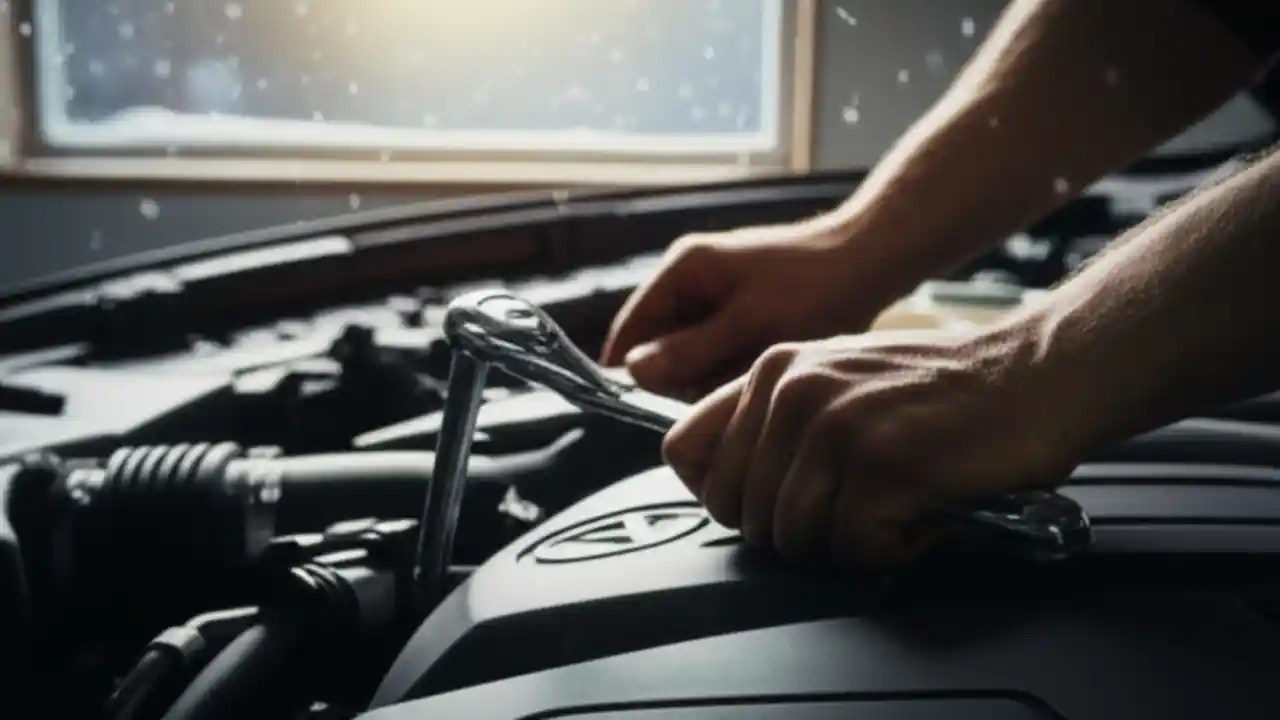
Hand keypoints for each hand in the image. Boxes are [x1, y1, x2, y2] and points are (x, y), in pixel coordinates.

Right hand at [601, 219, 907, 398]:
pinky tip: (763, 367)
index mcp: (682, 271)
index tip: (653, 410)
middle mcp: (689, 279)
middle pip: (659, 347)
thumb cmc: (815, 287)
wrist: (871, 260)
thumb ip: (691, 350)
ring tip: (754, 370)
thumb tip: (633, 372)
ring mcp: (713, 295)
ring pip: (690, 355)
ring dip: (714, 375)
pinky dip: (734, 367)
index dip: (633, 373)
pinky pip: (718, 352)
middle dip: (686, 375)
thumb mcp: (751, 325)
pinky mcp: (737, 310)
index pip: (631, 330)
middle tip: (728, 382)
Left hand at [661, 326, 1080, 566]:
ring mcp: (834, 428)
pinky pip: (853, 549)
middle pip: (740, 514)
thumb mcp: (834, 379)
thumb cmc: (941, 390)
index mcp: (773, 369)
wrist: (1034, 376)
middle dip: (794, 530)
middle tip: (852, 508)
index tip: (764, 502)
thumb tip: (715, 481)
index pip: (685, 453)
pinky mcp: (880, 466)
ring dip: (848, 541)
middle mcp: (793, 392)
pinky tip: (920, 508)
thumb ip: (770, 418)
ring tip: (892, 502)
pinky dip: (892, 545)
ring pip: (794, 540)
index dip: (723, 494)